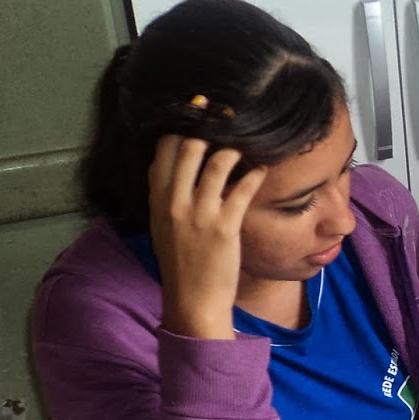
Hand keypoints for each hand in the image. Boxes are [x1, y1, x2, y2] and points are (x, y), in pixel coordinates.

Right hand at [148, 135, 265, 339]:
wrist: (193, 301)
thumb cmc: (181, 263)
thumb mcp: (162, 224)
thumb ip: (165, 193)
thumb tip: (169, 162)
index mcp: (156, 199)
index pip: (163, 148)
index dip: (182, 128)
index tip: (200, 117)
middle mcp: (174, 201)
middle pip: (189, 146)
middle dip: (211, 130)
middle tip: (229, 124)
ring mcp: (199, 213)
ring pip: (219, 162)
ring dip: (237, 149)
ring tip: (248, 147)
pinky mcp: (225, 227)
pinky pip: (243, 188)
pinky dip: (256, 173)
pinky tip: (262, 169)